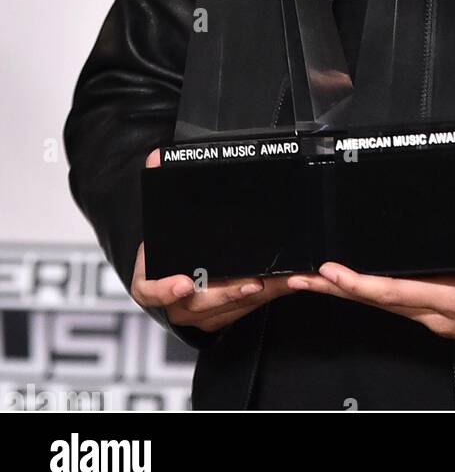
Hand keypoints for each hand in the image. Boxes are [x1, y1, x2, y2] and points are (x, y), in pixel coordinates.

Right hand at [131, 148, 298, 332]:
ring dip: (255, 296)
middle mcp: (175, 302)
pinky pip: (245, 309)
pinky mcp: (224, 314)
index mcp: (151, 279)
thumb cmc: (169, 245)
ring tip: (278, 280)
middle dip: (227, 294)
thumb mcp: (163, 216)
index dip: (164, 290)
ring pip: (228, 309)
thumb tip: (158, 157)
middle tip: (250, 283)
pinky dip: (267, 295)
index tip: (183, 283)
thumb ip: (160, 185)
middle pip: (198, 304)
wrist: (175, 268)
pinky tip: (286, 281)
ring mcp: (200, 311)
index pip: (150, 290)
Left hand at [287, 213, 454, 363]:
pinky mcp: (453, 313)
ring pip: (389, 305)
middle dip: (339, 288)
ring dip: (352, 291)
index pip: (401, 293)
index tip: (332, 272)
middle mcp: (448, 314)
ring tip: (319, 278)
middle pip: (381, 302)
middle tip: (300, 276)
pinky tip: (364, 284)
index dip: (362, 283)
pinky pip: (405, 304)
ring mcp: (448, 317)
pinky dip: (376, 293)